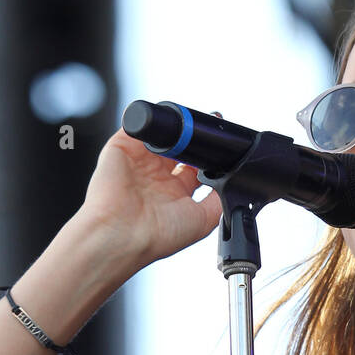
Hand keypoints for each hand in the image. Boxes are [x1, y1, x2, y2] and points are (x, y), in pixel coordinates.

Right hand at [75, 127, 223, 270]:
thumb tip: (233, 188)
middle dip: (193, 138)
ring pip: (161, 135)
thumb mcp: (202, 221)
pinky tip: (164, 122)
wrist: (123, 233)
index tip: (220, 146)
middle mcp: (156, 178)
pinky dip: (150, 118)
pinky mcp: (121, 148)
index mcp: (173, 195)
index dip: (207, 155)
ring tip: (186, 128)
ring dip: (175, 128)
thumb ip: (218, 202)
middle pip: (179, 148)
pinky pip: (136, 125)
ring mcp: (138, 162)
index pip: (193, 167)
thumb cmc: (157, 236)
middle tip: (205, 131)